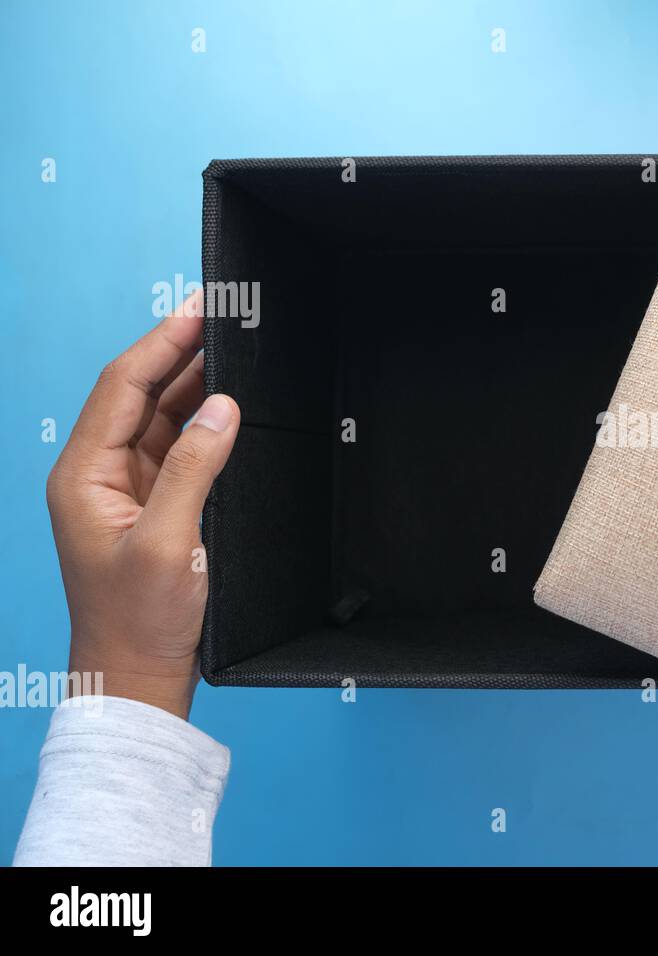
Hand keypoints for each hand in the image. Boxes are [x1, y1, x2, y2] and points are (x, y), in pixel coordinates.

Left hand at [46, 290, 240, 718]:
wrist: (136, 676)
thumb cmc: (138, 620)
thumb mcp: (168, 542)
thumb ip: (192, 469)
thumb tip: (221, 407)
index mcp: (83, 475)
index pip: (122, 388)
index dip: (161, 343)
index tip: (199, 311)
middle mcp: (97, 473)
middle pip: (138, 393)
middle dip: (178, 351)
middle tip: (224, 315)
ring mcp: (124, 488)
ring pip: (158, 416)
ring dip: (192, 382)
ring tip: (232, 346)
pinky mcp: (151, 504)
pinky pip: (175, 447)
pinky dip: (201, 421)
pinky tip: (228, 402)